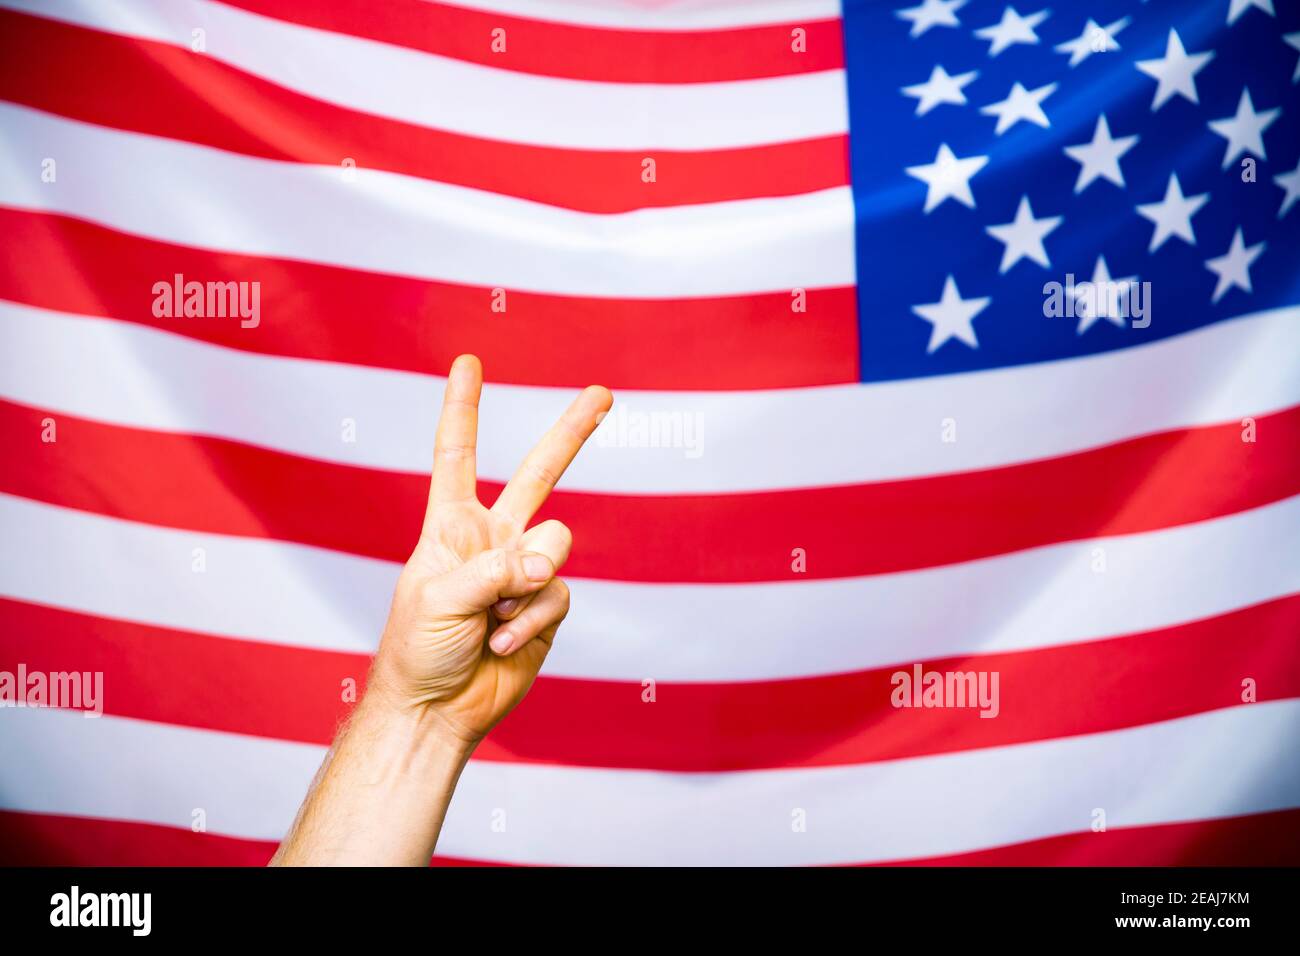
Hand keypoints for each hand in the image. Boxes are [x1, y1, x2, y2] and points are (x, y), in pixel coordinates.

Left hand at [367, 354, 611, 746]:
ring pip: (556, 547)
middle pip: (539, 474)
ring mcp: (524, 573)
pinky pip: (557, 596)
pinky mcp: (546, 608)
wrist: (436, 710)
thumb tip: (548, 561)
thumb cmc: (416, 649)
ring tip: (490, 620)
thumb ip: (495, 568)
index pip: (457, 456)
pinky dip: (529, 622)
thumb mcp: (438, 597)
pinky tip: (501, 642)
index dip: (463, 408)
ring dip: (525, 587)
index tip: (469, 362)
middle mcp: (493, 538)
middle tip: (603, 394)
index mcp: (451, 524)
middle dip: (571, 434)